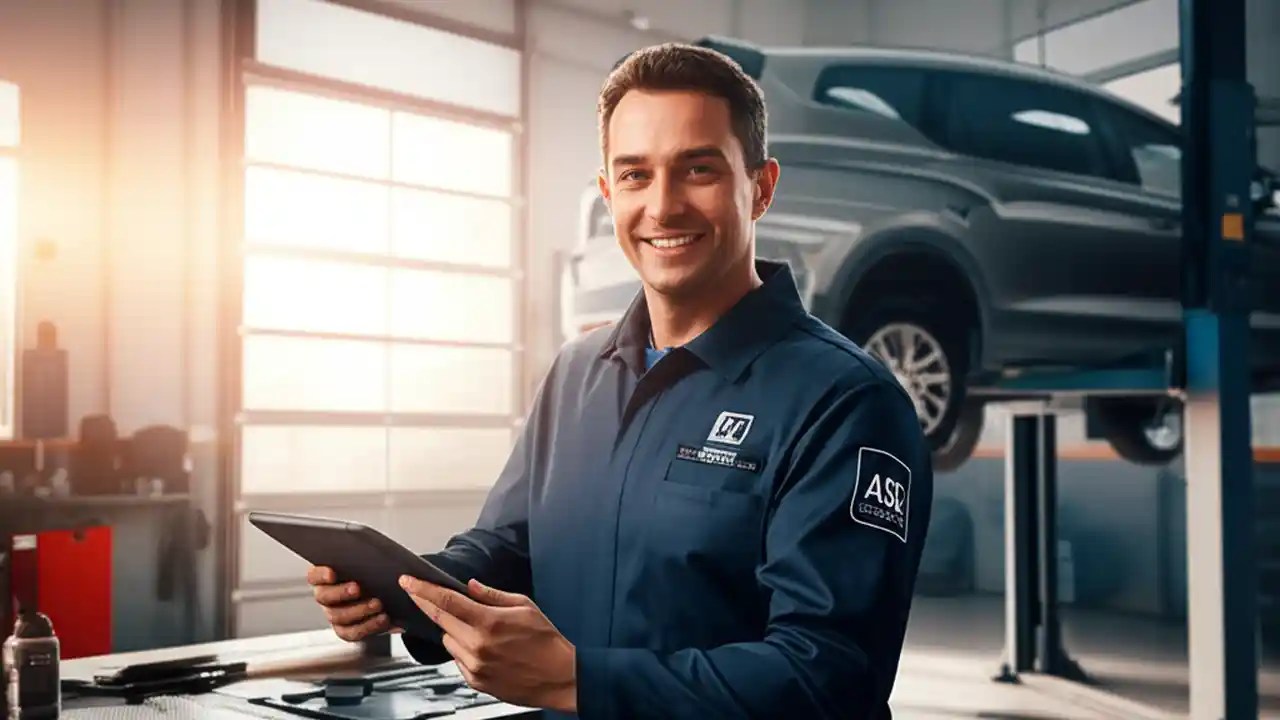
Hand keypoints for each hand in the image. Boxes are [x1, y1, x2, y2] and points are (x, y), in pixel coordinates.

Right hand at [307, 565, 398, 641]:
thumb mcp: (370, 561)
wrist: (392, 595)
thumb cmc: (377, 573)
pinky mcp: (347, 630)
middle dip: (341, 592)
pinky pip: (352, 632)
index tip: (332, 573)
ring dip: (359, 610)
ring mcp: (334, 614)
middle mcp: (326, 596)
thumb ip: (362, 559)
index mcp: (326, 577)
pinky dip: (368, 626)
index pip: (314, 575)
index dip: (320, 575)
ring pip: (338, 616)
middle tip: (358, 588)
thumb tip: (364, 554)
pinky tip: (383, 618)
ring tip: (378, 603)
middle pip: (323, 596)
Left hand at [400, 575, 575, 712]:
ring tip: (476, 627)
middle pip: (439, 620)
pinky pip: (457, 659)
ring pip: (447, 640)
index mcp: (489, 623)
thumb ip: (492, 595)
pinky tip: (482, 646)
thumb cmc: (547, 641)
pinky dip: (462, 648)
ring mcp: (474, 666)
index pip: (445, 601)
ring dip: (451, 629)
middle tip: (418, 592)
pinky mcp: (475, 681)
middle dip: (426, 604)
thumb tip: (470, 586)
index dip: (422, 589)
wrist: (560, 677)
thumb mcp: (525, 606)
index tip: (407, 581)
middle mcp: (477, 645)